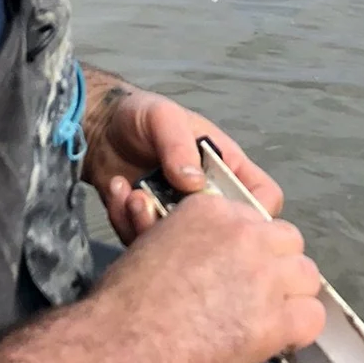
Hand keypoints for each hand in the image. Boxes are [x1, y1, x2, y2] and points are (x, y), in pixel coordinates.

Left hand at [79, 70, 282, 243]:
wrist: (99, 129)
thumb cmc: (142, 115)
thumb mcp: (163, 117)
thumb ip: (180, 145)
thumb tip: (194, 184)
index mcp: (227, 168)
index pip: (263, 197)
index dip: (257, 214)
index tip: (228, 218)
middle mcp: (209, 198)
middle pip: (225, 235)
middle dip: (194, 231)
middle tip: (161, 207)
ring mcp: (178, 217)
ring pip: (182, 247)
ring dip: (152, 226)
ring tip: (134, 196)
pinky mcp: (148, 228)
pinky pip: (144, 242)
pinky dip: (127, 222)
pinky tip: (119, 190)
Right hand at [87, 192, 324, 362]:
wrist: (126, 342)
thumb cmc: (126, 299)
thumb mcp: (156, 243)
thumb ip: (194, 240)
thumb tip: (208, 259)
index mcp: (214, 210)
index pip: (255, 220)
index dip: (250, 248)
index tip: (237, 269)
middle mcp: (247, 233)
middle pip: (289, 242)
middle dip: (277, 266)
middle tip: (255, 294)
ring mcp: (266, 274)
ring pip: (307, 275)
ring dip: (292, 295)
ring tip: (269, 317)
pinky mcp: (278, 317)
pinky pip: (313, 317)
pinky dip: (299, 330)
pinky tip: (279, 340)